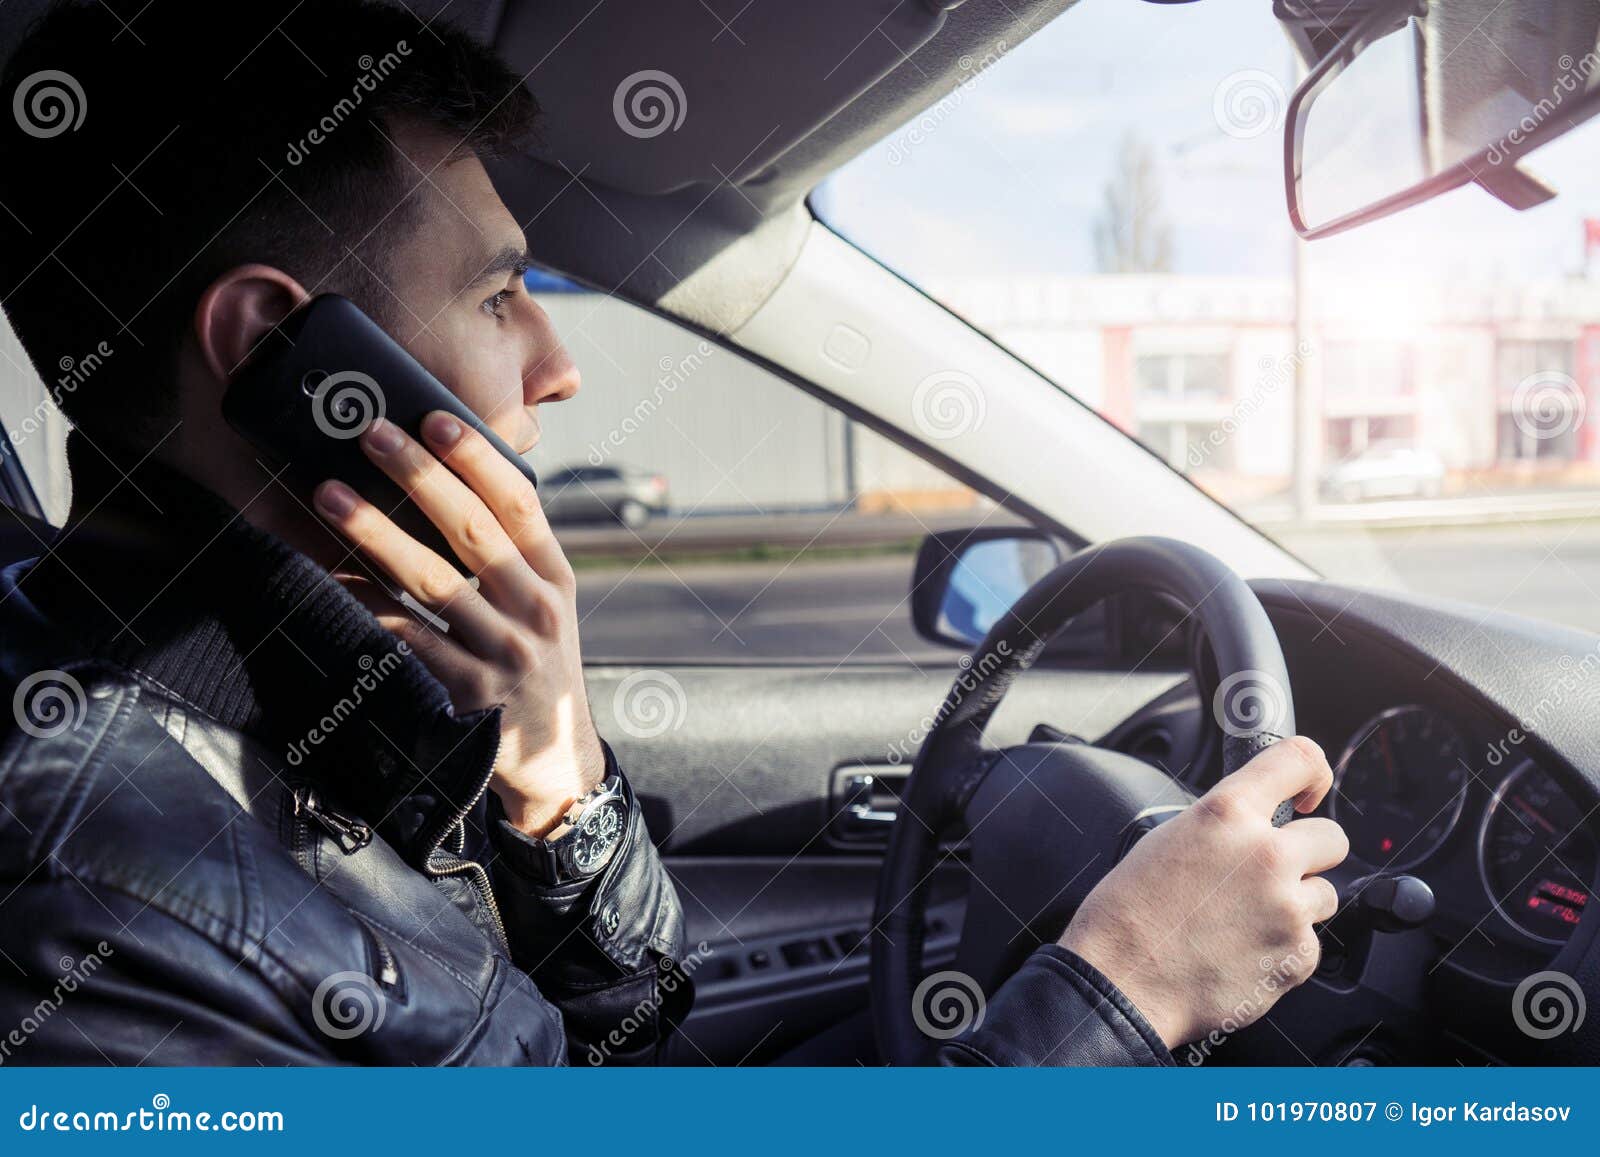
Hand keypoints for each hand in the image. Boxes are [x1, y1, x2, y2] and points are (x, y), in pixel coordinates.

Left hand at [313, 411, 604, 836]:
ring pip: (434, 581)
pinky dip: (369, 601)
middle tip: (370, 434)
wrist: (556, 760)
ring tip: (329, 495)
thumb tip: (448, 487)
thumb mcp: (544, 607)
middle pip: (473, 530)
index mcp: (555, 577)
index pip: (520, 504)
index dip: (478, 458)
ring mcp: (507, 651)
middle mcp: (537, 609)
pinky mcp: (473, 690)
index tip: (436, 419)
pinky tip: (334, 573)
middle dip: (418, 476)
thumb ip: (511, 557)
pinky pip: (410, 636)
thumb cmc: (538, 665)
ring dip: (376, 533)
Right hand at [1058, 736, 1347, 1048]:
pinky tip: (1241, 953)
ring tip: (1245, 921)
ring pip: (1324, 894)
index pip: (1297, 760)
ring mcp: (1287, 907)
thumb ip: (1221, 827)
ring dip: (1296, 905)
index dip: (1312, 773)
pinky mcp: (1297, 955)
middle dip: (1309, 853)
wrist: (1121, 983)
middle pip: (1331, 837)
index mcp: (1226, 814)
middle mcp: (1265, 854)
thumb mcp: (1166, 840)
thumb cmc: (1126, 916)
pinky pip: (1308, 943)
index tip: (1309, 792)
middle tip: (1275, 873)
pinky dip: (1283, 949)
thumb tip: (1250, 828)